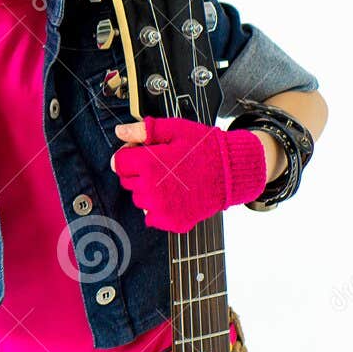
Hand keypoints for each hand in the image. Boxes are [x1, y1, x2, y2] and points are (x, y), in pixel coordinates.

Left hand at [109, 117, 268, 232]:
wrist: (233, 172)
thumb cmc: (206, 148)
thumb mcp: (176, 129)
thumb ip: (144, 130)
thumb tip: (119, 131)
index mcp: (148, 164)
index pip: (119, 163)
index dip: (129, 156)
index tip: (144, 154)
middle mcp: (151, 189)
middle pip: (127, 182)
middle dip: (139, 173)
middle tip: (164, 166)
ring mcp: (162, 208)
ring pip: (139, 200)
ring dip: (149, 191)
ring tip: (172, 181)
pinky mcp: (173, 222)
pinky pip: (152, 217)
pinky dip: (160, 209)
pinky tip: (176, 196)